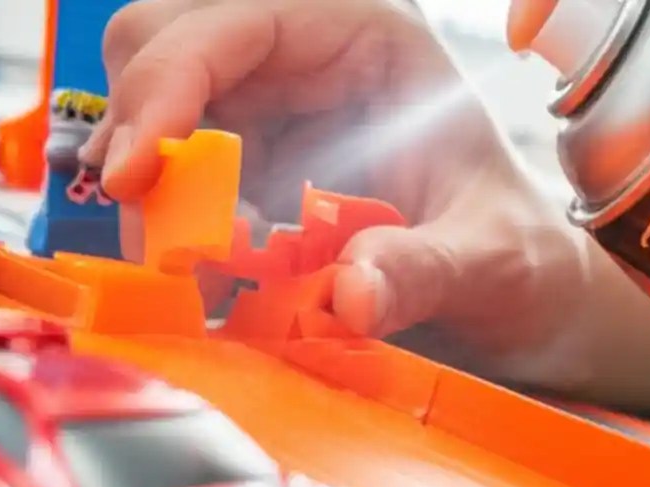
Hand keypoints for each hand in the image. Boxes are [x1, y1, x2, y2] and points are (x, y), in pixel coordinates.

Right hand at [77, 0, 565, 352]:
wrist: (512, 294)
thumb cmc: (513, 254)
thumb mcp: (488, 260)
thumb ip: (426, 271)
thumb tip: (350, 296)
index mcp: (367, 34)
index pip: (232, 20)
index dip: (167, 82)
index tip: (136, 173)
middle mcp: (306, 54)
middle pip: (163, 39)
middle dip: (137, 124)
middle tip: (148, 222)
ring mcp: (270, 103)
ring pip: (149, 101)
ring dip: (146, 180)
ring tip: (185, 261)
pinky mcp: (250, 158)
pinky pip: (171, 168)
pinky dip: (165, 219)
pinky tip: (203, 271)